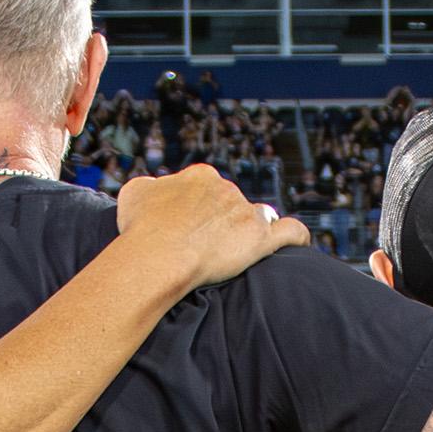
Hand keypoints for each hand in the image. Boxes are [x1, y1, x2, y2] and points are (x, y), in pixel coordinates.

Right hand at [110, 164, 305, 288]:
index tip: (186, 228)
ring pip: (257, 216)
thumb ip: (151, 187)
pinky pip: (290, 232)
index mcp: (200, 176)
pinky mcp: (261, 239)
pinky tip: (298, 242)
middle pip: (230, 203)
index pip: (205, 188)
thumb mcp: (134, 194)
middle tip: (203, 247)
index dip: (197, 209)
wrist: (158, 255)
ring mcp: (246, 212)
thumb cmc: (141, 227)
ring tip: (239, 249)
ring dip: (249, 229)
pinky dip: (296, 235)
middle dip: (220, 221)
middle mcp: (226, 189)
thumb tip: (156, 190)